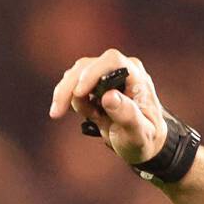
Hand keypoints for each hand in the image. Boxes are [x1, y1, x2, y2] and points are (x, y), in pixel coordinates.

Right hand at [48, 48, 166, 164]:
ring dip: (69, 97)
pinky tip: (73, 113)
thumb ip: (128, 115)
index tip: (78, 92)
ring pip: (74, 75)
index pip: (112, 61)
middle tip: (58, 112)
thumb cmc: (145, 139)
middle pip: (86, 67)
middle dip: (69, 89)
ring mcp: (104, 75)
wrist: (140, 143)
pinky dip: (67, 99)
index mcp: (136, 75)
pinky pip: (71, 85)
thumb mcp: (140, 134)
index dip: (92, 73)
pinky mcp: (92, 84)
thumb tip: (108, 97)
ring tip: (89, 118)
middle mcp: (119, 69)